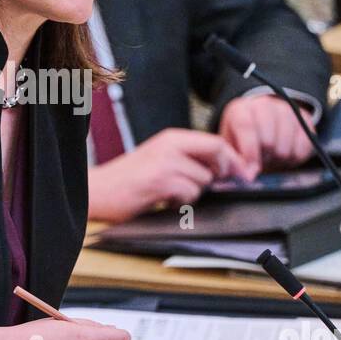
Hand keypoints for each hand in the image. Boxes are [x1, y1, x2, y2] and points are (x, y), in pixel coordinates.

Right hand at [88, 128, 254, 222]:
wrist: (98, 191)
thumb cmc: (128, 180)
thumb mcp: (160, 159)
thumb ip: (187, 160)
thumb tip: (222, 170)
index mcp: (171, 137)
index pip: (215, 142)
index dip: (233, 159)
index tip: (242, 174)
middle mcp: (170, 145)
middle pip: (217, 154)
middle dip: (224, 173)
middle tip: (221, 186)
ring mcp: (166, 162)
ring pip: (204, 179)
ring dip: (195, 192)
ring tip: (173, 194)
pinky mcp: (160, 181)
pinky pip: (189, 194)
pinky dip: (181, 202)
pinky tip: (165, 201)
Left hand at [218, 94, 314, 176]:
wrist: (263, 132)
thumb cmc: (244, 142)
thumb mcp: (233, 148)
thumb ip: (237, 160)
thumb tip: (249, 173)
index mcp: (240, 109)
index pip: (245, 126)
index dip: (249, 150)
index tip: (252, 168)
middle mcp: (264, 104)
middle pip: (268, 138)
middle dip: (265, 156)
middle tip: (262, 159)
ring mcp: (286, 109)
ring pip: (286, 145)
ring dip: (279, 158)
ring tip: (272, 156)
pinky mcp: (305, 119)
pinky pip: (304, 146)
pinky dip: (296, 157)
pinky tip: (286, 154)